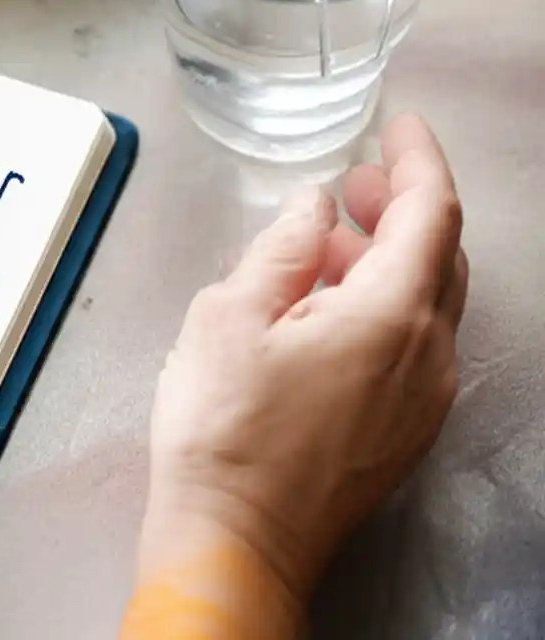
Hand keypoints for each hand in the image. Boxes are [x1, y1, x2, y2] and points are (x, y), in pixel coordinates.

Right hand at [124, 114, 466, 636]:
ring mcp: (423, 400)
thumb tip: (314, 205)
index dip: (418, 158)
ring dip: (390, 260)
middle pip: (441, 255)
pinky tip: (328, 314)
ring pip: (428, 303)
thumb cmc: (223, 430)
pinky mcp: (405, 433)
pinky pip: (413, 348)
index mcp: (392, 315)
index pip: (432, 212)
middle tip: (353, 183)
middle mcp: (428, 355)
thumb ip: (282, 248)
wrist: (235, 539)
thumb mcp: (229, 316)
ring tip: (326, 247)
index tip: (398, 125)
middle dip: (403, 207)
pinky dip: (385, 309)